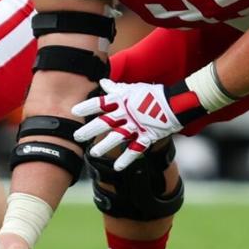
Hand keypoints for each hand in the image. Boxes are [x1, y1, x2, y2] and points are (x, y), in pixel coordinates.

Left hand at [71, 78, 188, 171]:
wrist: (174, 103)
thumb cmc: (151, 94)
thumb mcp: (132, 88)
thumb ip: (115, 88)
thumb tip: (102, 81)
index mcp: (123, 100)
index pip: (101, 103)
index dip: (87, 107)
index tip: (74, 111)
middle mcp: (127, 113)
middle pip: (105, 122)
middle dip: (90, 129)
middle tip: (76, 136)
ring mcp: (137, 126)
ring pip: (118, 137)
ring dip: (105, 146)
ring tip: (93, 154)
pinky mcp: (147, 136)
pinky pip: (135, 149)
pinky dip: (126, 158)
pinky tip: (116, 167)